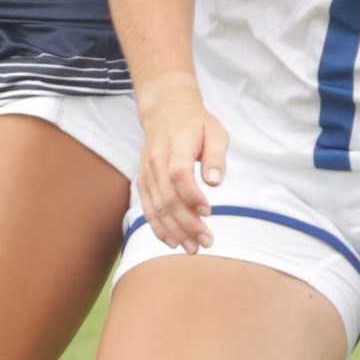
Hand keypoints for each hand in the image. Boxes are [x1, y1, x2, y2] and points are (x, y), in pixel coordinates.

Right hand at [135, 76, 229, 254]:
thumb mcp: (215, 132)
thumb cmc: (196, 124)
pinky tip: (173, 241)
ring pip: (156, 208)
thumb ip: (216, 156)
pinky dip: (158, 227)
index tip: (208, 212)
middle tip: (206, 242)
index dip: (192, 197)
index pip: (179, 176)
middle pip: (168, 198)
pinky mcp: (143, 182)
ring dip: (173, 231)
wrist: (165, 110)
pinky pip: (148, 208)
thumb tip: (215, 183)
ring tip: (192, 248)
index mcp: (176, 148)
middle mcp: (156, 163)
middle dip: (187, 224)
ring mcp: (147, 174)